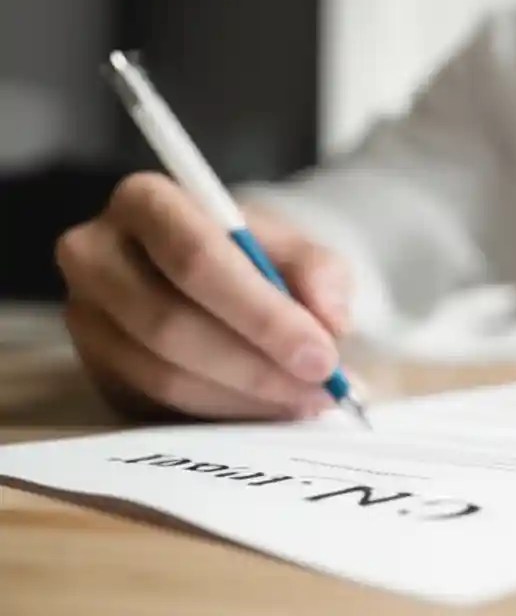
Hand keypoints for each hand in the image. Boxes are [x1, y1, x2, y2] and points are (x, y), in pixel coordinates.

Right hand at [57, 172, 351, 420]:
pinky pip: (158, 406)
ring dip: (244, 397)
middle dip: (256, 365)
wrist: (217, 276)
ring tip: (306, 401)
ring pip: (162, 374)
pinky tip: (269, 409)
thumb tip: (329, 322)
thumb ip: (319, 273)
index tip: (321, 354)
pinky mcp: (96, 370)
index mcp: (146, 202)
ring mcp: (86, 319)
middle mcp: (96, 255)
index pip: (196, 259)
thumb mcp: (295, 246)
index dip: (262, 314)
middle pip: (169, 323)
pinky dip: (223, 413)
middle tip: (320, 388)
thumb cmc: (253, 254)